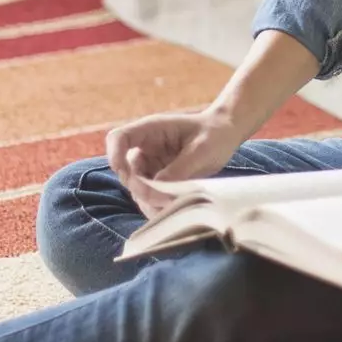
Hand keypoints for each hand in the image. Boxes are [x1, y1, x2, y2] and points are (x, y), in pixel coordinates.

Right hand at [106, 108, 246, 217]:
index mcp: (150, 130)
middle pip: (127, 172)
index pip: (119, 139)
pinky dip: (158, 205)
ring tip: (173, 209)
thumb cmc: (214, 133)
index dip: (114, 156)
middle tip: (166, 201)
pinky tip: (174, 211)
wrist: (226, 135)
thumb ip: (178, 169)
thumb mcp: (200, 149)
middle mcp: (145, 148)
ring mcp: (150, 164)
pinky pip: (150, 195)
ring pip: (137, 188)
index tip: (126, 175)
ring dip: (150, 201)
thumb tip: (157, 189)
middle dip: (142, 189)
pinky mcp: (159, 179)